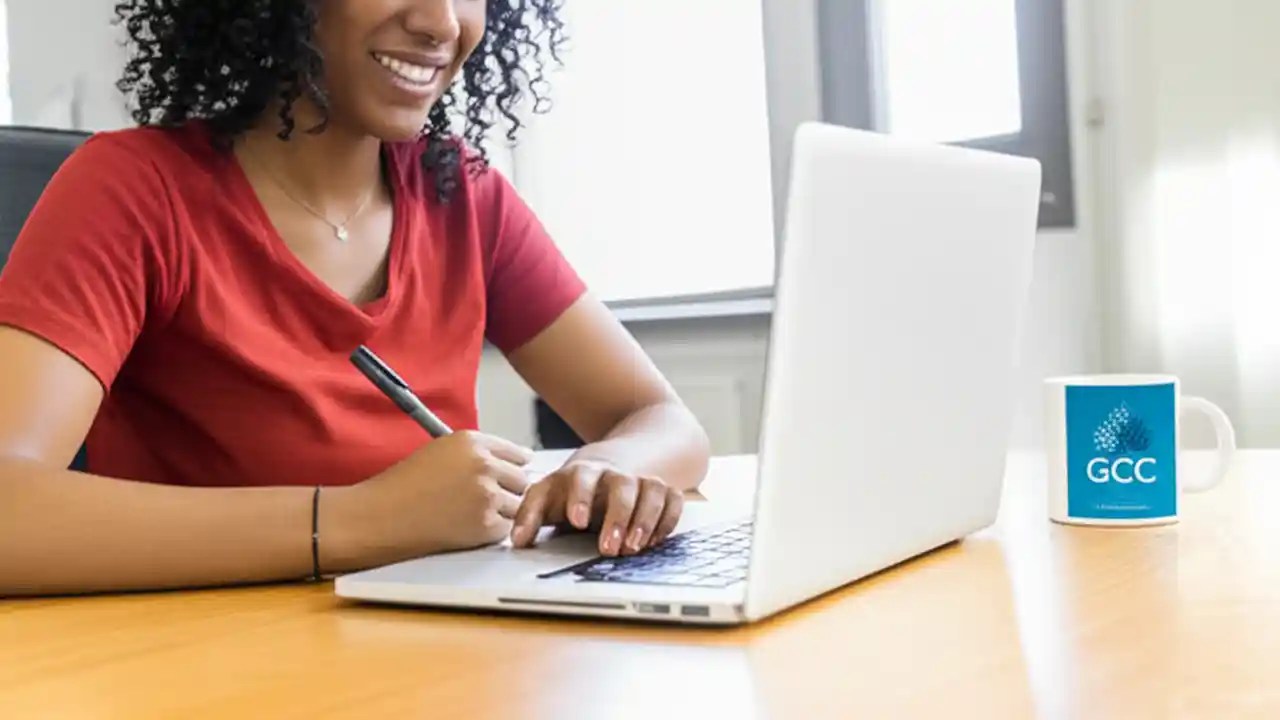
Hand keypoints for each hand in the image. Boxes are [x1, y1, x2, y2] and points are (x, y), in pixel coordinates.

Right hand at [328, 431, 532, 568]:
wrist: (380, 516)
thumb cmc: (403, 485)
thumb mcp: (441, 451)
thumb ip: (476, 453)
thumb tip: (517, 462)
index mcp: (473, 441)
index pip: (518, 454)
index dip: (513, 469)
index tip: (510, 478)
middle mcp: (484, 464)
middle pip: (522, 480)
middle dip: (509, 491)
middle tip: (484, 501)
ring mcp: (487, 495)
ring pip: (518, 505)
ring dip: (503, 512)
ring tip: (472, 515)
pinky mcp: (485, 525)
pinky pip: (506, 528)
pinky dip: (493, 532)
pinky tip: (469, 528)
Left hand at [510, 460, 683, 556]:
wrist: (622, 456)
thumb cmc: (578, 485)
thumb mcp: (550, 493)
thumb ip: (530, 515)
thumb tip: (516, 542)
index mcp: (584, 472)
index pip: (581, 478)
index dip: (580, 496)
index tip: (577, 520)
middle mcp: (616, 473)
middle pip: (622, 486)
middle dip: (616, 517)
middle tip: (608, 548)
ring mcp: (643, 479)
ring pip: (652, 490)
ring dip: (645, 519)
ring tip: (634, 548)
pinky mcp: (665, 489)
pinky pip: (673, 500)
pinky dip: (667, 519)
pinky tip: (655, 541)